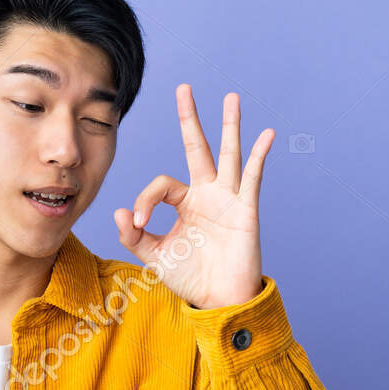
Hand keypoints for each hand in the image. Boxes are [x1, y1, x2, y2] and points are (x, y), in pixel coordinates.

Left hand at [113, 85, 272, 309]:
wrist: (220, 301)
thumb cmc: (191, 278)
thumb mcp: (154, 257)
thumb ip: (134, 237)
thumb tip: (121, 212)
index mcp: (185, 202)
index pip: (162, 184)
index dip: (147, 201)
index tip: (141, 225)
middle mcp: (207, 194)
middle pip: (196, 148)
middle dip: (190, 119)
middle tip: (183, 88)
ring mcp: (228, 198)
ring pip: (228, 154)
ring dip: (230, 126)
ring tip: (231, 98)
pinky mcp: (246, 210)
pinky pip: (253, 178)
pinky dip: (259, 156)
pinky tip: (267, 134)